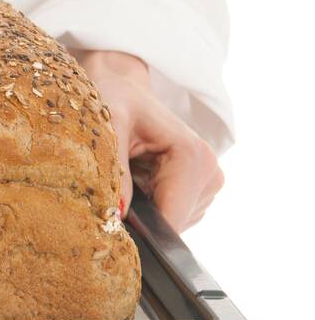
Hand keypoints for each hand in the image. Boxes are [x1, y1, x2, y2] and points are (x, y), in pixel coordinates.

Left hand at [78, 50, 223, 232]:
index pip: (172, 219)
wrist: (123, 86)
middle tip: (109, 194)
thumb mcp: (108, 126)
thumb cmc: (114, 98)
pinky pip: (171, 214)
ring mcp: (208, 182)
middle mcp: (209, 172)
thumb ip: (114, 170)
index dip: (141, 233)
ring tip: (125, 178)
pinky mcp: (199, 188)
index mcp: (193, 157)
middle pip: (173, 224)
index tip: (110, 232)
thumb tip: (116, 215)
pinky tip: (137, 181)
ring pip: (172, 222)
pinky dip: (149, 206)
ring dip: (144, 210)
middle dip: (140, 220)